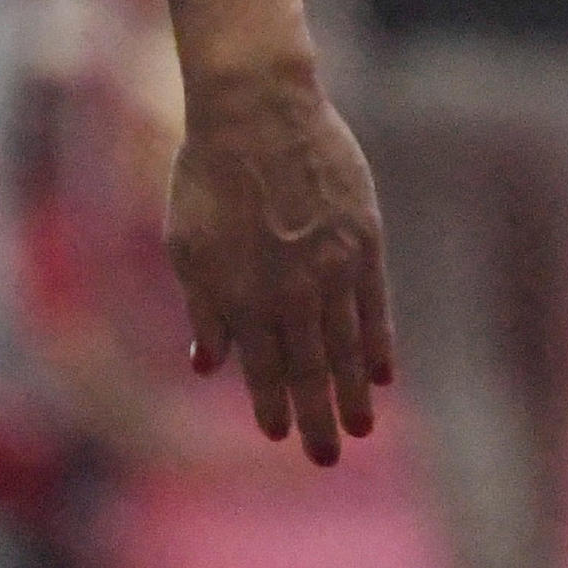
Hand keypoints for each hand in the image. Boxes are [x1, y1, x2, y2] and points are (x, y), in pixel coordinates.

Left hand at [168, 52, 393, 465]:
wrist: (257, 109)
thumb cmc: (209, 173)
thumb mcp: (186, 244)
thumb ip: (202, 308)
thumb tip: (207, 365)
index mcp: (241, 295)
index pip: (263, 369)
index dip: (271, 404)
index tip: (276, 433)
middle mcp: (289, 292)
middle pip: (308, 369)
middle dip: (317, 418)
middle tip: (327, 458)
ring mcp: (331, 268)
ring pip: (345, 347)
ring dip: (352, 393)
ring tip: (362, 429)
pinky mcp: (363, 241)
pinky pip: (374, 306)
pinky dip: (376, 343)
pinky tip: (381, 374)